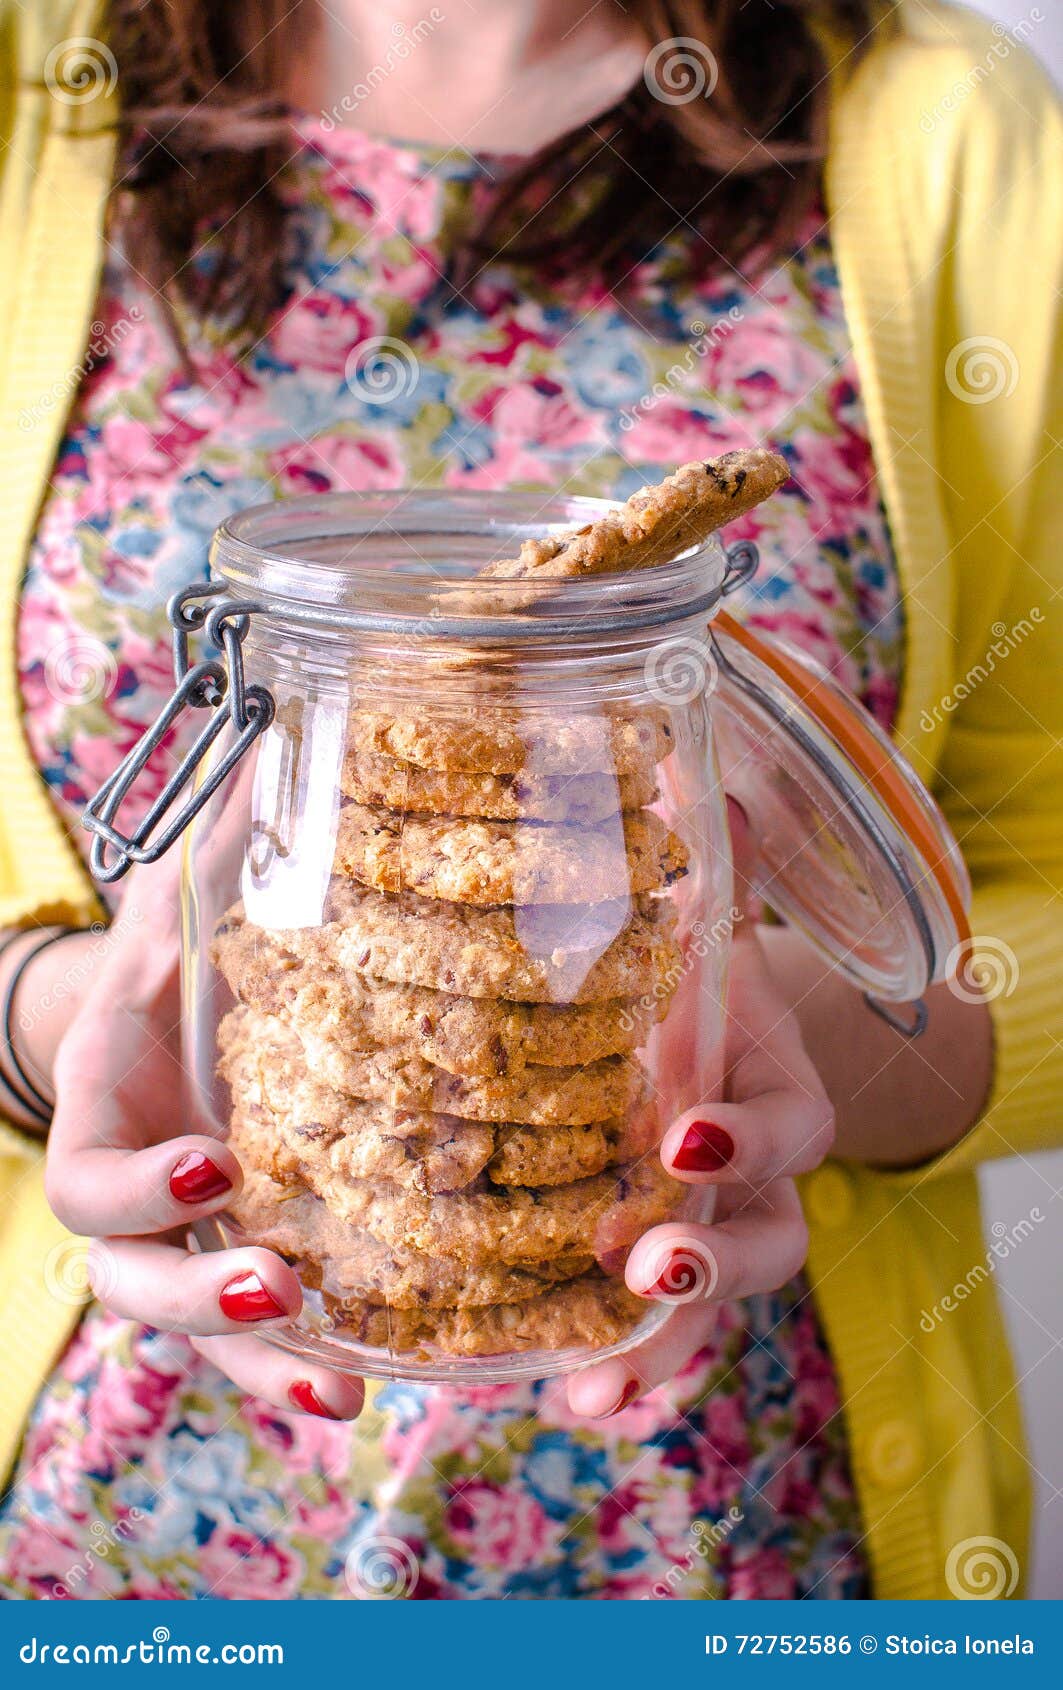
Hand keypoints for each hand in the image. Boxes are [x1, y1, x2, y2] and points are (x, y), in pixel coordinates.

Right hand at [43, 855, 362, 1422]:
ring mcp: (194, 1228)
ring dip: (264, 1362)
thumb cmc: (189, 938)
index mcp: (107, 1104)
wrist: (196, 993)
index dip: (138, 1184)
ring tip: (342, 1394)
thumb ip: (229, 829)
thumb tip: (290, 723)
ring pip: (201, 1324)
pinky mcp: (255, 1241)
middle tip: (281, 1291)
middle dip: (199, 1300)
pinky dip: (315, 1355)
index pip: (88, 1176)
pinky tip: (379, 1380)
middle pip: (134, 1280)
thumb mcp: (195, 883)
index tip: (217, 1158)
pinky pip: (270, 1318)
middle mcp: (140, 1184)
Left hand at [567, 808, 833, 1417]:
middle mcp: (750, 1178)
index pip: (791, 1124)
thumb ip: (708, 860)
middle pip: (769, 1242)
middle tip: (648, 1268)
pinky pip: (654, 1345)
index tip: (685, 1139)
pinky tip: (570, 1408)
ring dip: (660, 1352)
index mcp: (768, 1088)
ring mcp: (707, 1236)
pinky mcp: (651, 1274)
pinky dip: (622, 1379)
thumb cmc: (689, 982)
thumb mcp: (698, 924)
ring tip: (592, 1392)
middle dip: (714, 1266)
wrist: (690, 1043)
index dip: (750, 1138)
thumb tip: (696, 768)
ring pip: (712, 1312)